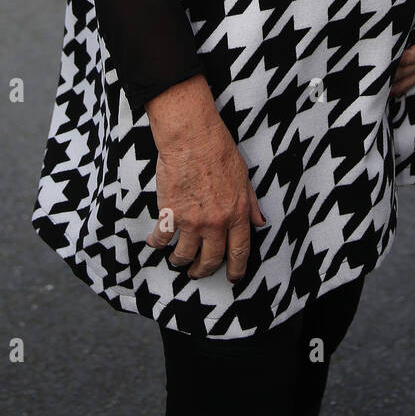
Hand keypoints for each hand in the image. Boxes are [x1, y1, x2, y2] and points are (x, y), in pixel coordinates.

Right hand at [144, 74, 265, 283]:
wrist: (192, 137)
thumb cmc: (219, 151)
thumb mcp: (245, 178)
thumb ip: (251, 204)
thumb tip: (259, 222)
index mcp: (237, 214)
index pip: (240, 251)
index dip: (236, 268)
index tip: (233, 278)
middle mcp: (216, 223)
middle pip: (211, 259)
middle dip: (204, 270)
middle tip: (198, 272)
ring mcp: (192, 221)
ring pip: (184, 256)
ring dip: (179, 262)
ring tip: (176, 260)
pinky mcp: (170, 214)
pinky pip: (162, 239)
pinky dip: (156, 244)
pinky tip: (154, 243)